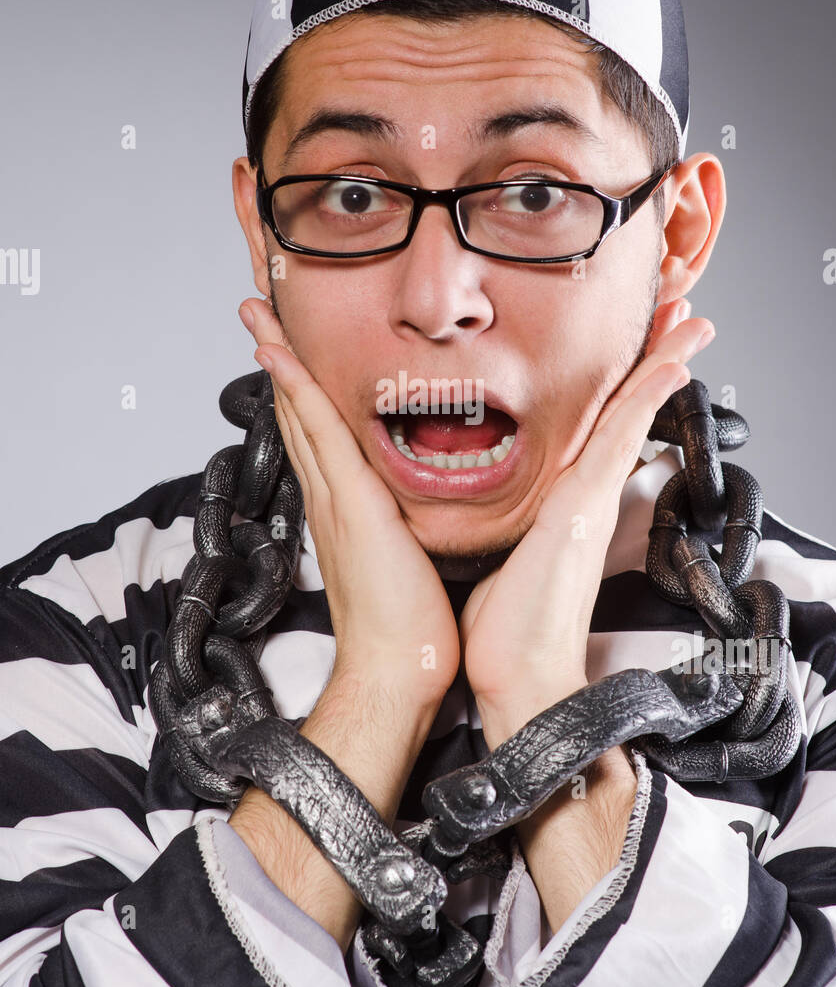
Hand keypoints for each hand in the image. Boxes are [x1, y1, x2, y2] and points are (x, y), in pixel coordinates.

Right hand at [238, 297, 460, 706]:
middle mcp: (330, 498)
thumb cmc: (412, 630)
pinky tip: (283, 354)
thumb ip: (409, 525)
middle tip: (258, 311)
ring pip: (302, 413)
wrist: (398, 675)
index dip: (304, 386)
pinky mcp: (350, 505)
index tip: (292, 345)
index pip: (319, 433)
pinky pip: (319, 433)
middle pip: (298, 413)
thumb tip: (427, 506)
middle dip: (279, 358)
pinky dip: (299, 390)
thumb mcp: (413, 558)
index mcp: (346, 508)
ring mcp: (334, 500)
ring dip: (279, 359)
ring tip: (258, 314)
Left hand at [458, 300, 713, 748]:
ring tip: (690, 325)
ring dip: (661, 368)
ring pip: (628, 418)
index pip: (596, 429)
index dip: (619, 387)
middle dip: (654, 365)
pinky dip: (644, 401)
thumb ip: (503, 524)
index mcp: (563, 502)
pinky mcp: (585, 510)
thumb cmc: (503, 627)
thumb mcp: (498, 556)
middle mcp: (584, 496)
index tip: (638, 350)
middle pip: (624, 415)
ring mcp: (590, 501)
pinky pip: (618, 440)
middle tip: (683, 319)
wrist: (516, 675)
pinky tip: (666, 368)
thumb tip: (480, 508)